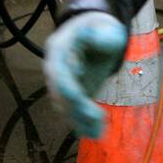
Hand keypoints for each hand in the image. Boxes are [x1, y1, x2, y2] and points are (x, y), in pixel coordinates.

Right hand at [44, 12, 128, 138]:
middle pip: (60, 93)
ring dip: (80, 120)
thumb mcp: (107, 28)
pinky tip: (96, 134)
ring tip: (98, 133)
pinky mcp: (72, 94)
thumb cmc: (102, 29)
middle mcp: (55, 68)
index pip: (58, 72)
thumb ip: (101, 35)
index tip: (80, 99)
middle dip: (77, 109)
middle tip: (97, 119)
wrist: (96, 33)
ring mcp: (61, 82)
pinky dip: (83, 124)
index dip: (67, 87)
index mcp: (59, 49)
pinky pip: (74, 112)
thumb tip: (89, 35)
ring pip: (65, 106)